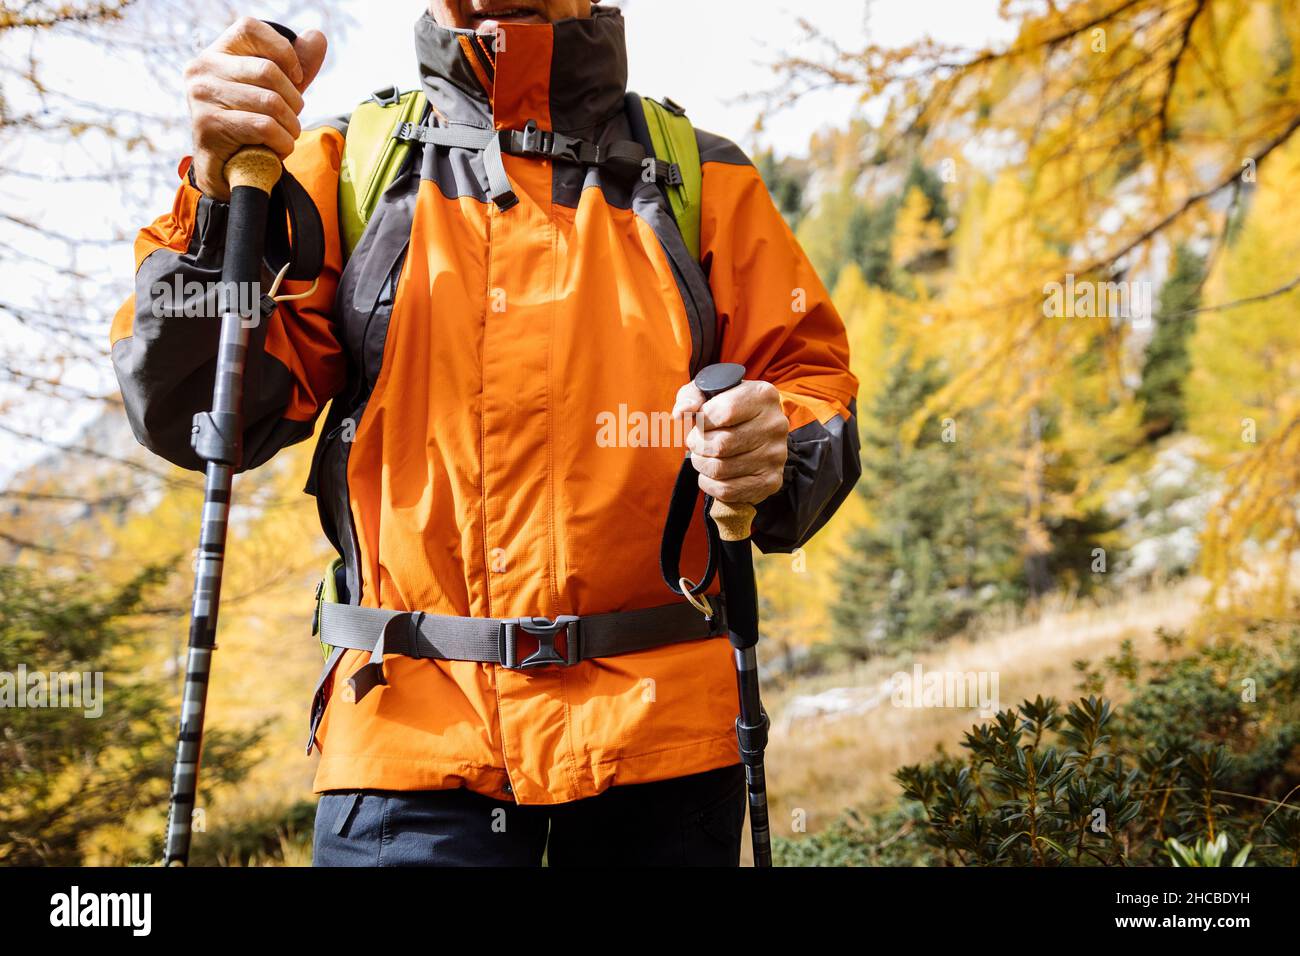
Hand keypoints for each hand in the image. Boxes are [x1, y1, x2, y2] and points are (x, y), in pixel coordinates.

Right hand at [184, 17, 327, 200]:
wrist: (227, 170)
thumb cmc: (252, 125)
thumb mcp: (277, 91)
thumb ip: (296, 65)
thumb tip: (317, 36)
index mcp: (217, 53)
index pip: (250, 27)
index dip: (282, 50)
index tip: (296, 78)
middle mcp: (203, 69)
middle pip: (268, 70)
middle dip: (294, 100)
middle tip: (292, 118)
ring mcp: (201, 96)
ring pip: (270, 102)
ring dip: (291, 126)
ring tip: (287, 135)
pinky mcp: (208, 125)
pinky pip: (264, 127)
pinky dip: (283, 142)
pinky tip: (279, 148)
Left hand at [673, 378, 788, 505]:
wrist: (754, 436)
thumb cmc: (725, 411)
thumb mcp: (707, 394)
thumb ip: (690, 397)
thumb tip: (681, 412)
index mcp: (763, 396)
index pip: (725, 411)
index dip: (702, 420)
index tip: (699, 422)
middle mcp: (775, 424)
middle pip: (721, 444)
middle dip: (698, 445)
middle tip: (696, 443)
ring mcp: (776, 455)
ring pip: (721, 469)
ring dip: (701, 464)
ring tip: (702, 456)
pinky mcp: (770, 481)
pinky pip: (727, 490)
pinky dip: (709, 484)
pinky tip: (710, 474)